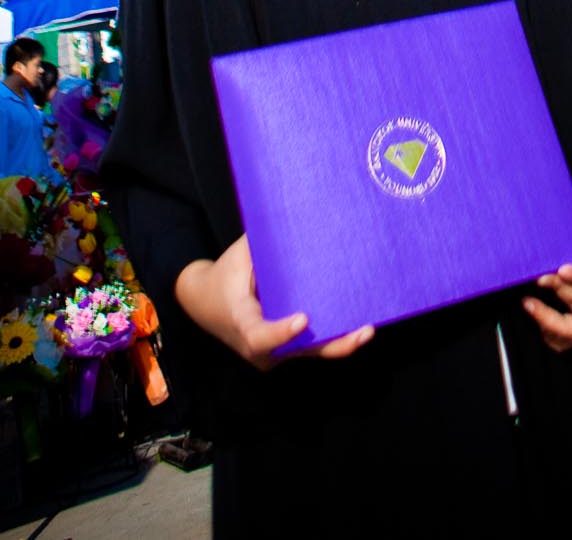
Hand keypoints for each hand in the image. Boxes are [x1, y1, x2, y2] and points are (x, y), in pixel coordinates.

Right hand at [175, 234, 373, 367]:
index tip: (304, 320)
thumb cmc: (224, 274)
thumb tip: (300, 215)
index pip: (260, 336)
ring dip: (339, 342)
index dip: (282, 332)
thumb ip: (266, 243)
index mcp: (241, 322)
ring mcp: (271, 355)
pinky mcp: (281, 352)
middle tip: (364, 330)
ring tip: (369, 328)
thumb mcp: (239, 256)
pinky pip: (307, 348)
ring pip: (308, 353)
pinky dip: (330, 336)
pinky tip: (357, 323)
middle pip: (298, 352)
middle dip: (333, 344)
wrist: (202, 301)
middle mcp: (257, 348)